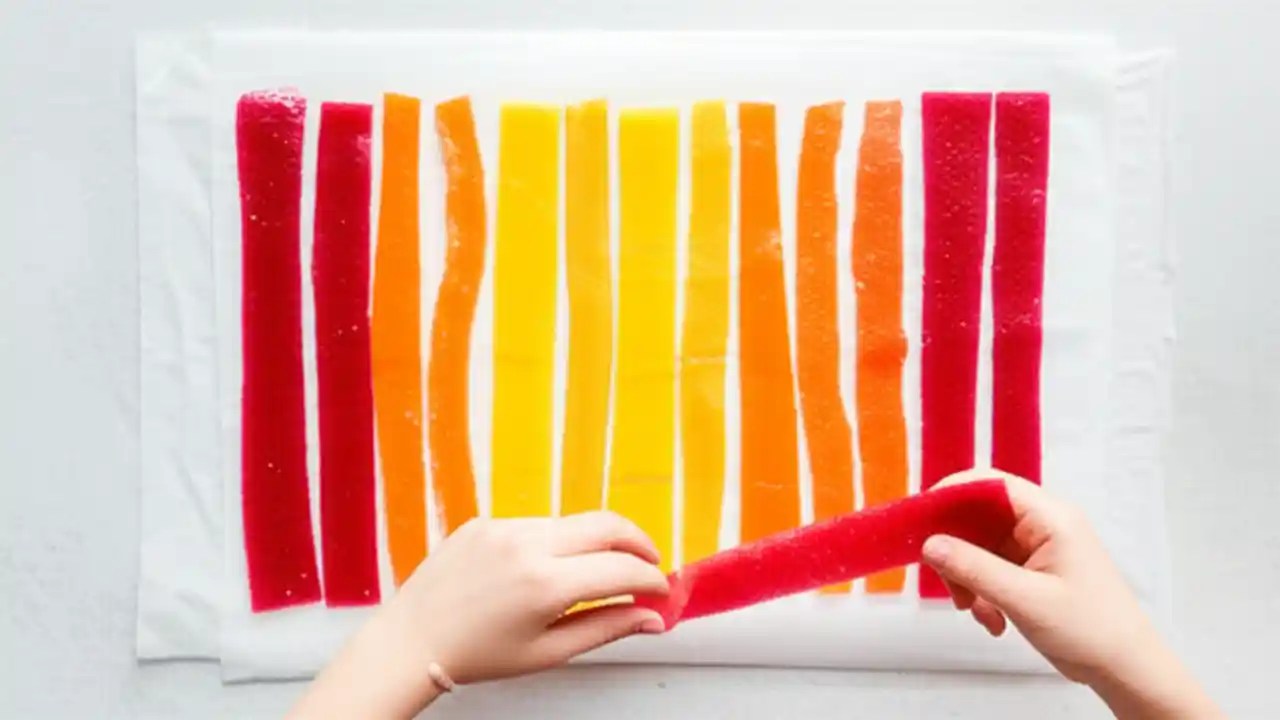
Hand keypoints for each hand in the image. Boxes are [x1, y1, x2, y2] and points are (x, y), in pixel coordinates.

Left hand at [289, 512, 667, 718]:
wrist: (412, 640)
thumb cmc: (476, 655)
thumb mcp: (549, 651)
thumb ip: (606, 628)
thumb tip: (652, 618)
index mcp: (544, 584)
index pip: (621, 569)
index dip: (651, 579)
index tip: (660, 590)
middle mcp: (526, 545)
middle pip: (607, 524)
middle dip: (638, 542)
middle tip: (649, 565)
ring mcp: (503, 527)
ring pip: (572, 522)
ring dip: (595, 543)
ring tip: (596, 574)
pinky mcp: (485, 520)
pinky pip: (536, 523)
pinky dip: (555, 541)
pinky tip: (546, 569)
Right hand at [921, 470, 1220, 718]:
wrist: (1125, 668)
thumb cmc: (1092, 630)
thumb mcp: (1026, 599)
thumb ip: (975, 569)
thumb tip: (931, 544)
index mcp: (1051, 517)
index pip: (992, 484)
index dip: (952, 493)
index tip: (921, 516)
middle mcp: (1044, 525)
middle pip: (980, 516)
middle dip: (957, 550)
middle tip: (946, 581)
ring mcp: (1038, 548)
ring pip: (980, 546)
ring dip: (969, 579)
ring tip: (976, 611)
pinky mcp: (1033, 570)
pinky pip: (991, 569)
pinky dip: (982, 592)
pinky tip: (992, 620)